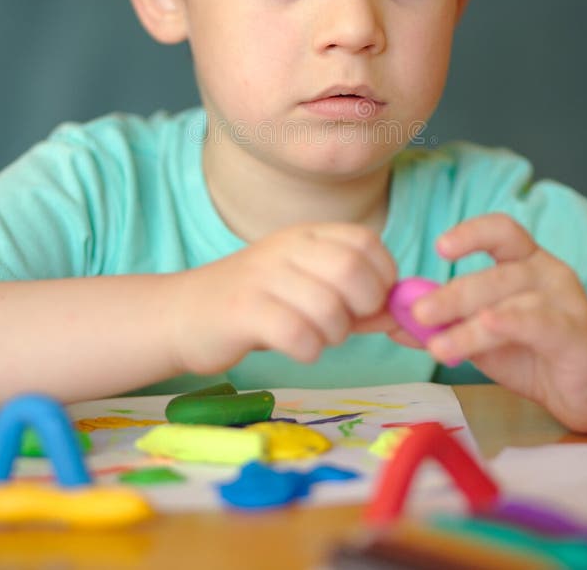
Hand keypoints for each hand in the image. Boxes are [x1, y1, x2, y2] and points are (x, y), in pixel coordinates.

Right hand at [170, 223, 396, 376]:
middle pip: (352, 269)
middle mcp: (285, 248)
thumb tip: (404, 314)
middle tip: (345, 323)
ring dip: (334, 333)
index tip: (372, 301)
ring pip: (328, 307)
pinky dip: (308, 349)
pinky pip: (297, 334)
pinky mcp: (242, 311)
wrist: (182, 314)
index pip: (366, 241)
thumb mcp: (307, 291)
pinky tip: (297, 348)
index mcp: (305, 236)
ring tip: (316, 336)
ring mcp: (262, 277)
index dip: (383, 275)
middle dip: (363, 306)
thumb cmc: (255, 304)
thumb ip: (357, 302)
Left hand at [397, 213, 586, 431]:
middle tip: (417, 312)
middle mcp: (546, 272)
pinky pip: (538, 321)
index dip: (470, 233)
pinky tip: (486, 327)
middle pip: (494, 273)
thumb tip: (393, 321)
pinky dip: (509, 322)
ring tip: (438, 345)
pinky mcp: (575, 334)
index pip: (501, 230)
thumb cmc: (535, 354)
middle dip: (451, 294)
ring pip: (509, 301)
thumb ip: (443, 325)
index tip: (439, 248)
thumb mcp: (482, 336)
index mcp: (524, 262)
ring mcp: (564, 301)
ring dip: (468, 322)